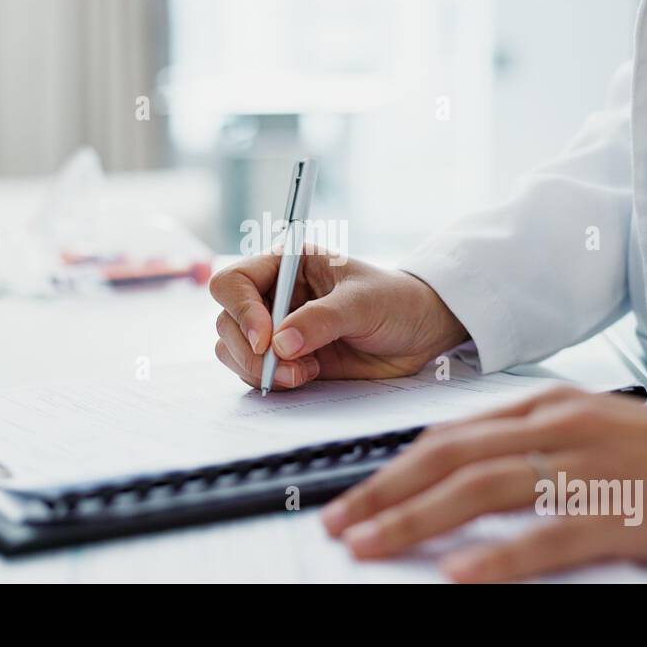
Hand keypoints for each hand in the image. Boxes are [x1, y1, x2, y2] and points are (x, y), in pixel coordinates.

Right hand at [208, 250, 468, 390]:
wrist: (419, 333)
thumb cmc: (395, 301)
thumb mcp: (363, 303)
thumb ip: (321, 320)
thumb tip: (280, 344)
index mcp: (285, 265)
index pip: (234, 282)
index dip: (242, 311)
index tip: (267, 340)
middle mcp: (272, 295)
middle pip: (227, 322)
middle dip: (251, 352)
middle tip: (286, 368)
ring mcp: (275, 330)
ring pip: (233, 351)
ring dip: (260, 370)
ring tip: (304, 374)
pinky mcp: (285, 360)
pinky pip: (254, 374)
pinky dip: (272, 382)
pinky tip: (307, 376)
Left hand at [320, 387, 646, 581]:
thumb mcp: (590, 427)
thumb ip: (529, 440)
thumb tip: (462, 465)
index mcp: (549, 406)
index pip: (450, 434)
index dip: (394, 466)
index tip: (356, 495)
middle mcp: (559, 428)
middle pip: (449, 457)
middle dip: (385, 491)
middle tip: (340, 523)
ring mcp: (590, 468)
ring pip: (482, 488)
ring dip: (416, 518)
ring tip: (372, 544)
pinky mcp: (624, 513)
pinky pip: (549, 535)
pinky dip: (499, 555)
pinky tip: (460, 573)